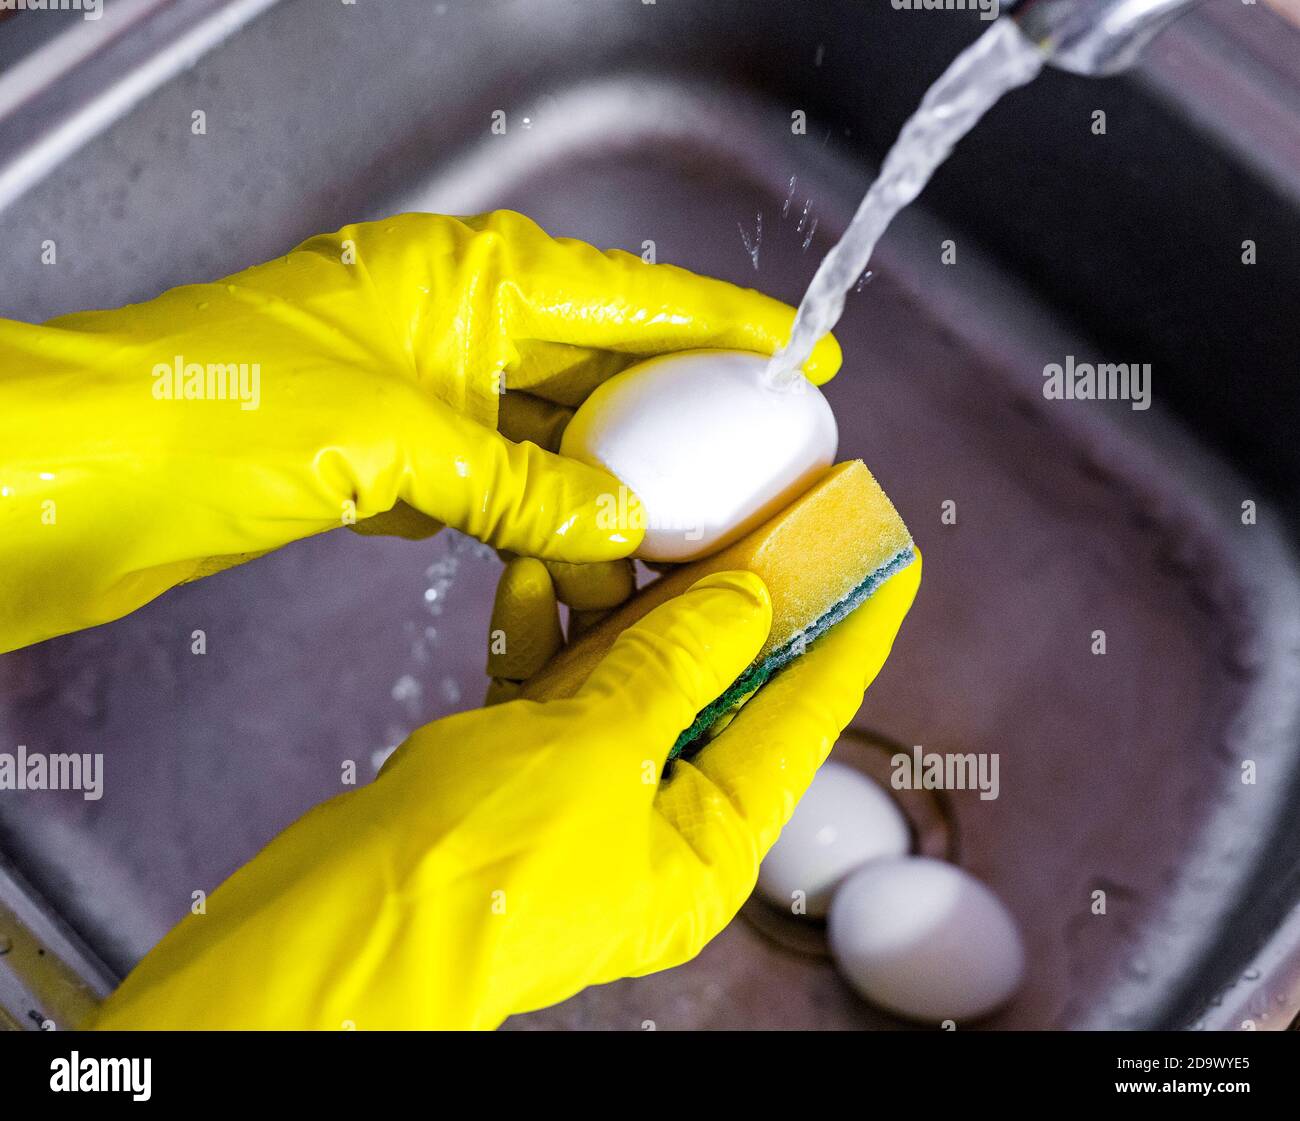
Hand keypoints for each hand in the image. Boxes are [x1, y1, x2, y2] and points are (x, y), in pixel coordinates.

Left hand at [0, 209, 839, 652]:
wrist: (78, 475)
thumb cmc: (214, 412)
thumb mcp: (396, 444)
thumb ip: (521, 488)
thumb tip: (621, 527)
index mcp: (469, 275)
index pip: (635, 297)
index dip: (728, 327)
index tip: (806, 353)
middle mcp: (456, 322)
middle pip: (603, 369)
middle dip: (678, 427)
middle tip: (755, 475)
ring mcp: (424, 390)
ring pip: (553, 442)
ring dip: (606, 501)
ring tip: (672, 555)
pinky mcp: (390, 457)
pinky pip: (498, 490)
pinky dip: (538, 533)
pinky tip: (579, 573)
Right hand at [87, 559, 918, 1028]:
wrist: (338, 926)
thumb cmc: (477, 873)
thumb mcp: (600, 746)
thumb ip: (678, 663)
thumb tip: (744, 600)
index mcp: (709, 841)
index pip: (807, 716)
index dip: (853, 630)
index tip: (889, 559)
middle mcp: (658, 820)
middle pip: (723, 686)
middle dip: (735, 598)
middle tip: (765, 513)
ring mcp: (587, 794)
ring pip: (631, 674)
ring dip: (626, 601)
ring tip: (639, 522)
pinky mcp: (521, 773)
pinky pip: (555, 685)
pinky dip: (550, 628)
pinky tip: (541, 571)